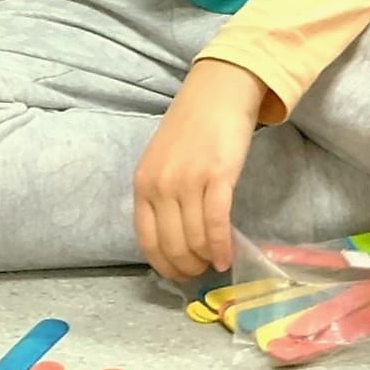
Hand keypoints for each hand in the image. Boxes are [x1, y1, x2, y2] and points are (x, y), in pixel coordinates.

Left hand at [130, 56, 268, 282]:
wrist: (218, 94)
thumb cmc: (192, 128)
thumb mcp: (162, 163)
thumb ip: (161, 196)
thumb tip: (173, 238)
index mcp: (142, 183)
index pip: (146, 239)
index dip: (163, 264)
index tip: (177, 275)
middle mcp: (160, 185)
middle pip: (171, 244)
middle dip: (186, 267)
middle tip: (200, 273)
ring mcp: (188, 182)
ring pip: (194, 238)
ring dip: (205, 259)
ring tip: (214, 264)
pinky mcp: (217, 178)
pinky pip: (216, 224)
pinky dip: (221, 247)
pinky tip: (226, 258)